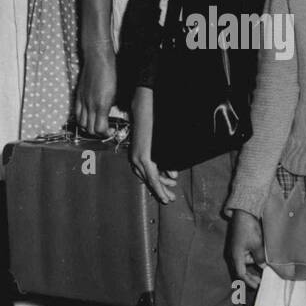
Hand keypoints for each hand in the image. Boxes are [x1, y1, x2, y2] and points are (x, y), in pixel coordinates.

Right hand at [74, 47, 117, 135]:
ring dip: (88, 127)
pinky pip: (76, 113)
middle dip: (97, 134)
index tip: (109, 132)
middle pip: (90, 129)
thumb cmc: (109, 73)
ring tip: (94, 125)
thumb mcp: (115, 92)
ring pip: (81, 123)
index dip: (105, 134)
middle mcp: (90, 105)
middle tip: (103, 131)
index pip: (100, 129)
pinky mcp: (78, 96)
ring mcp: (82, 101)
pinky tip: (86, 117)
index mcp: (101, 105)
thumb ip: (109, 106)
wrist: (98, 60)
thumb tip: (107, 114)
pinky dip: (81, 118)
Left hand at [129, 86, 176, 203]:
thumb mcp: (156, 144)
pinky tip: (164, 194)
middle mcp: (135, 158)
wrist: (144, 107)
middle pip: (148, 179)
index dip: (157, 184)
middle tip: (170, 198)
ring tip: (170, 198)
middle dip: (160, 190)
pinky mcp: (143, 157)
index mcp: (137, 154)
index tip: (166, 191)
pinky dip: (158, 186)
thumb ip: (161, 157)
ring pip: (150, 180)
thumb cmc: (150, 121)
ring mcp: (138, 158)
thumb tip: (171, 171)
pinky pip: (151, 176)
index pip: (146, 174)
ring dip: (161, 190)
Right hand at [228, 210, 264, 290]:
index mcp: (236, 255)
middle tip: (263, 280)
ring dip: (255, 264)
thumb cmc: (248, 228)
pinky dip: (254, 258)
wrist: (244, 212)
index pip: (241, 273)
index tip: (258, 286)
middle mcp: (234, 253)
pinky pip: (247, 254)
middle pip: (243, 269)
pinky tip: (263, 258)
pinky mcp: (241, 244)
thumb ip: (260, 257)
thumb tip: (263, 267)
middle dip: (253, 275)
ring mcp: (237, 248)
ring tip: (267, 267)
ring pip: (247, 262)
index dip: (249, 281)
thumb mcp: (257, 244)